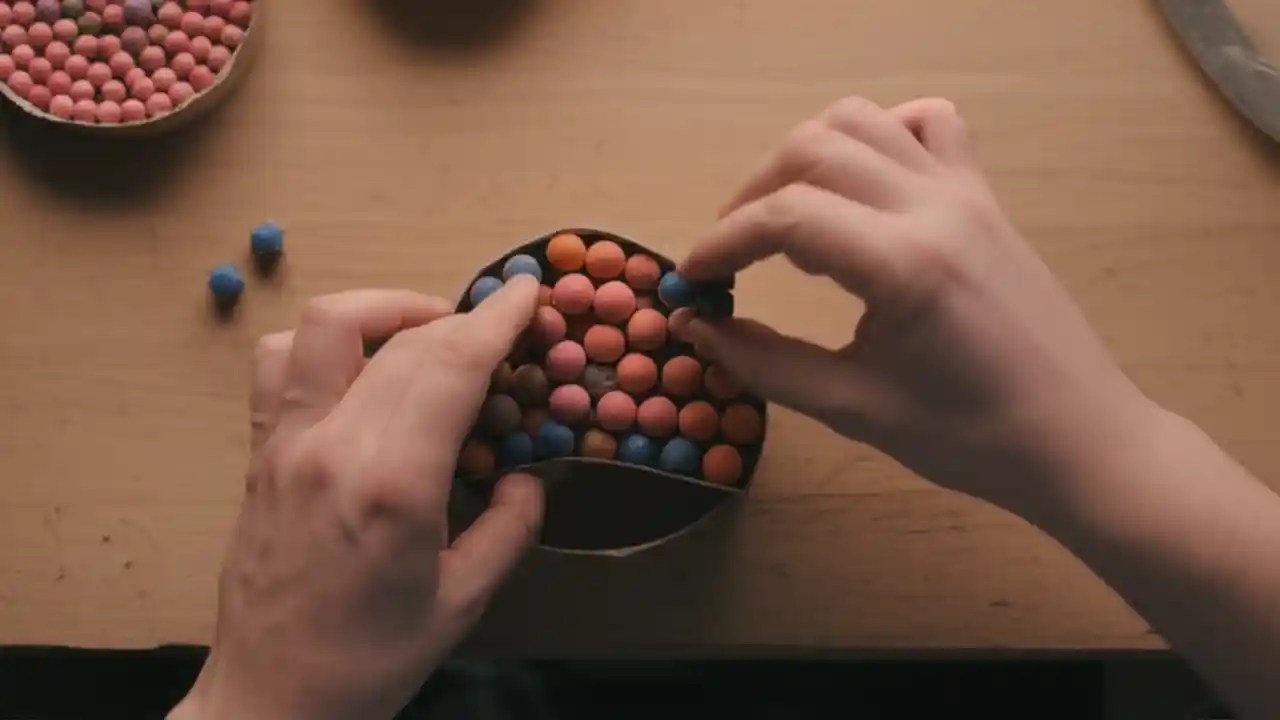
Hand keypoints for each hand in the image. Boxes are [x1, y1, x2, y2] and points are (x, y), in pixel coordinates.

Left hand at [170, 280, 544, 719]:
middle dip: (462, 316)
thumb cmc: (370, 660)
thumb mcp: (463, 601)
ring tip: (427, 331)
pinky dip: (323, 341)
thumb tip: (529, 478)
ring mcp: (285, 444)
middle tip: (501, 325)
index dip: (495, 320)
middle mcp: (332, 447)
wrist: (272, 701)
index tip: (527, 293)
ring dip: (385, 310)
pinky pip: (277, 363)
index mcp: (393, 485)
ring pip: (324, 327)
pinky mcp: (258, 454)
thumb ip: (508, 529)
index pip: (449, 367)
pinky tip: (361, 365)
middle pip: (403, 341)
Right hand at [681, 97, 1156, 513]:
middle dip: (751, 196)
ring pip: (863, 121)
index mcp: (906, 264)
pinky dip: (879, 134)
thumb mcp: (855, 408)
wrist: (1079, 438)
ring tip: (787, 221)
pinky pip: (929, 124)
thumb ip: (766, 363)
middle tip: (730, 257)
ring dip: (805, 157)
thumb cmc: (970, 439)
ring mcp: (967, 192)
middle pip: (813, 148)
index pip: (785, 217)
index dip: (721, 243)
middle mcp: (936, 206)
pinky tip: (862, 187)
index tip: (693, 283)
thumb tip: (697, 327)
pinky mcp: (986, 196)